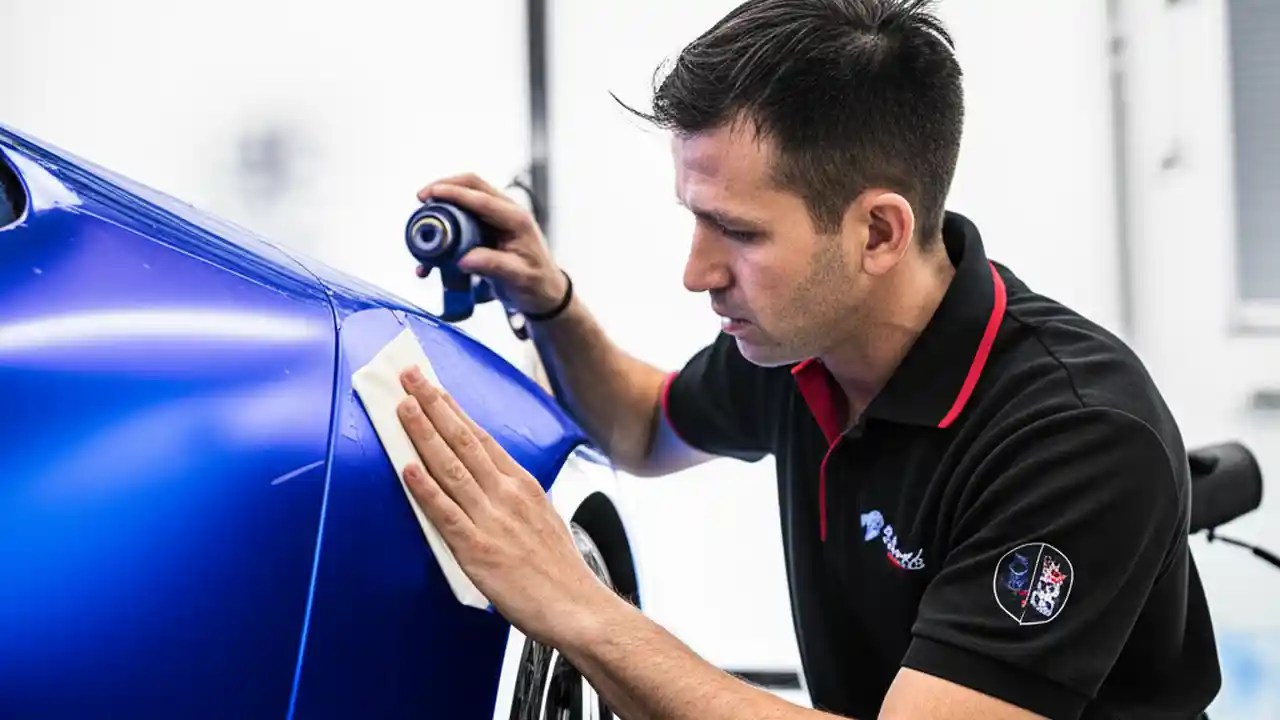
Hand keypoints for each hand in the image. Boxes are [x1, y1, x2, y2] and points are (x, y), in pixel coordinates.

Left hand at [395, 366, 616, 645]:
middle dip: (433, 405)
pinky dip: (424, 488)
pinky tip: (407, 467)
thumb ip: (514, 499)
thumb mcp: (543, 518)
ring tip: (402, 407)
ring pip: (449, 467)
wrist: (578, 607)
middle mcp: (506, 494)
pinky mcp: (477, 549)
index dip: (453, 409)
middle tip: (409, 377)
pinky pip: (445, 512)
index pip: (481, 437)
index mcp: (523, 485)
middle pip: (462, 440)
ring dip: (422, 434)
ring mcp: (491, 519)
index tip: (434, 387)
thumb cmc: (560, 571)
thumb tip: (489, 486)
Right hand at [415, 174, 568, 315]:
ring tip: (422, 221)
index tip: (430, 195)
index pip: (482, 198)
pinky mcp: (486, 230)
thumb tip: (464, 259)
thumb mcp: (518, 278)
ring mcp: (496, 220)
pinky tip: (432, 251)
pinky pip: (462, 220)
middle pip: (472, 186)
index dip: (454, 193)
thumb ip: (494, 267)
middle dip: (445, 187)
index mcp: (517, 220)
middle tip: (421, 198)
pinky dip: (445, 227)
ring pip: (464, 200)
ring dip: (442, 206)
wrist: (544, 294)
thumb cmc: (537, 285)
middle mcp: (506, 213)